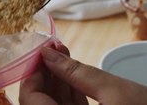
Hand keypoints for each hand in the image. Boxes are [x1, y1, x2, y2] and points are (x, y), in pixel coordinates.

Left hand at [19, 46, 146, 104]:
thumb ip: (77, 72)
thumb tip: (48, 54)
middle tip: (52, 48)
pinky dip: (68, 88)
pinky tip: (71, 68)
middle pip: (41, 101)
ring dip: (56, 77)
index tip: (39, 50)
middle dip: (45, 72)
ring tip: (61, 51)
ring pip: (54, 104)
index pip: (31, 100)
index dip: (32, 73)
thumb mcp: (116, 91)